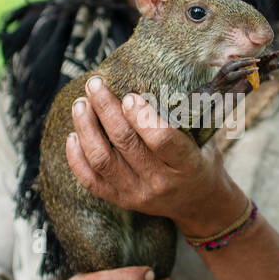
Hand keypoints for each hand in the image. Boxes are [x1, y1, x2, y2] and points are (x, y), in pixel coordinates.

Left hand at [66, 75, 233, 227]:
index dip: (142, 116)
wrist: (199, 204)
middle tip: (95, 85)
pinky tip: (73, 135)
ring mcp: (137, 194)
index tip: (130, 95)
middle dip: (106, 109)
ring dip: (87, 128)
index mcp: (187, 165)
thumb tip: (161, 75)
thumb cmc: (200, 160)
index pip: (162, 140)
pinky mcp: (120, 200)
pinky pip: (90, 181)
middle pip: (126, 143)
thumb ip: (187, 115)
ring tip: (80, 105)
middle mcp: (160, 182)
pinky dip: (76, 157)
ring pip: (102, 160)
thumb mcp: (205, 139)